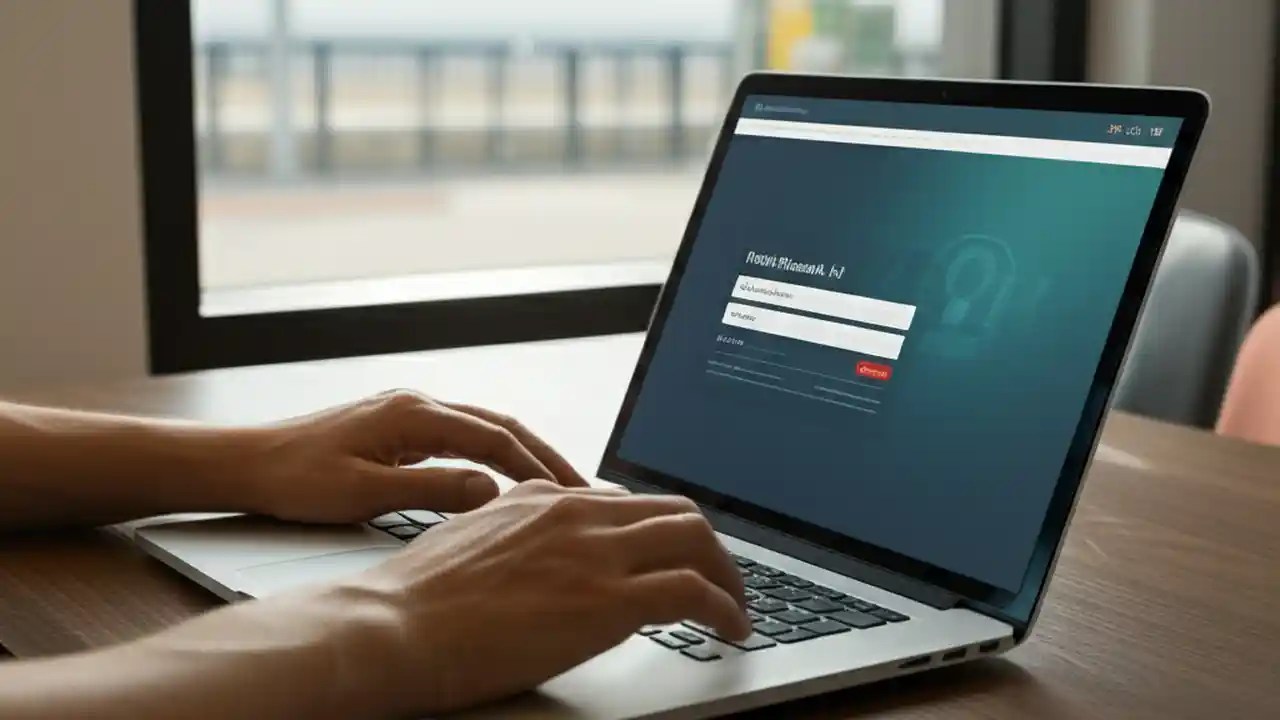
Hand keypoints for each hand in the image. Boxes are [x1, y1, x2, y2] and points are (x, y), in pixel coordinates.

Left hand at [244, 390, 586, 522]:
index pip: (494, 437)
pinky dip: (493, 456)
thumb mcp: (364, 494)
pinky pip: (461, 437)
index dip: (536, 466)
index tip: (570, 494)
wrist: (246, 461)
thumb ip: (431, 491)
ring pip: (483, 428)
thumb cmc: (294, 479)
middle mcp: (417, 404)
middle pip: (499, 425)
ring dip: (521, 455)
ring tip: (556, 485)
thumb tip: (492, 493)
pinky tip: (505, 479)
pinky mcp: (398, 428)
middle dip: (543, 455)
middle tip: (582, 488)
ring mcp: (408, 413)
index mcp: (413, 415)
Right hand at [337, 480, 750, 716]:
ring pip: (695, 540)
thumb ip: (516, 534)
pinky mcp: (608, 599)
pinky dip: (726, 607)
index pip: (628, 503)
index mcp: (545, 498)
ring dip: (728, 574)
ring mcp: (595, 552)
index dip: (663, 533)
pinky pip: (694, 591)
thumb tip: (541, 553)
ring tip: (738, 607)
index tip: (676, 558)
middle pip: (674, 511)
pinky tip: (732, 628)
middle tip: (722, 580)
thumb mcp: (471, 539)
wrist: (394, 626)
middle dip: (709, 546)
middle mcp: (577, 513)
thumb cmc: (416, 598)